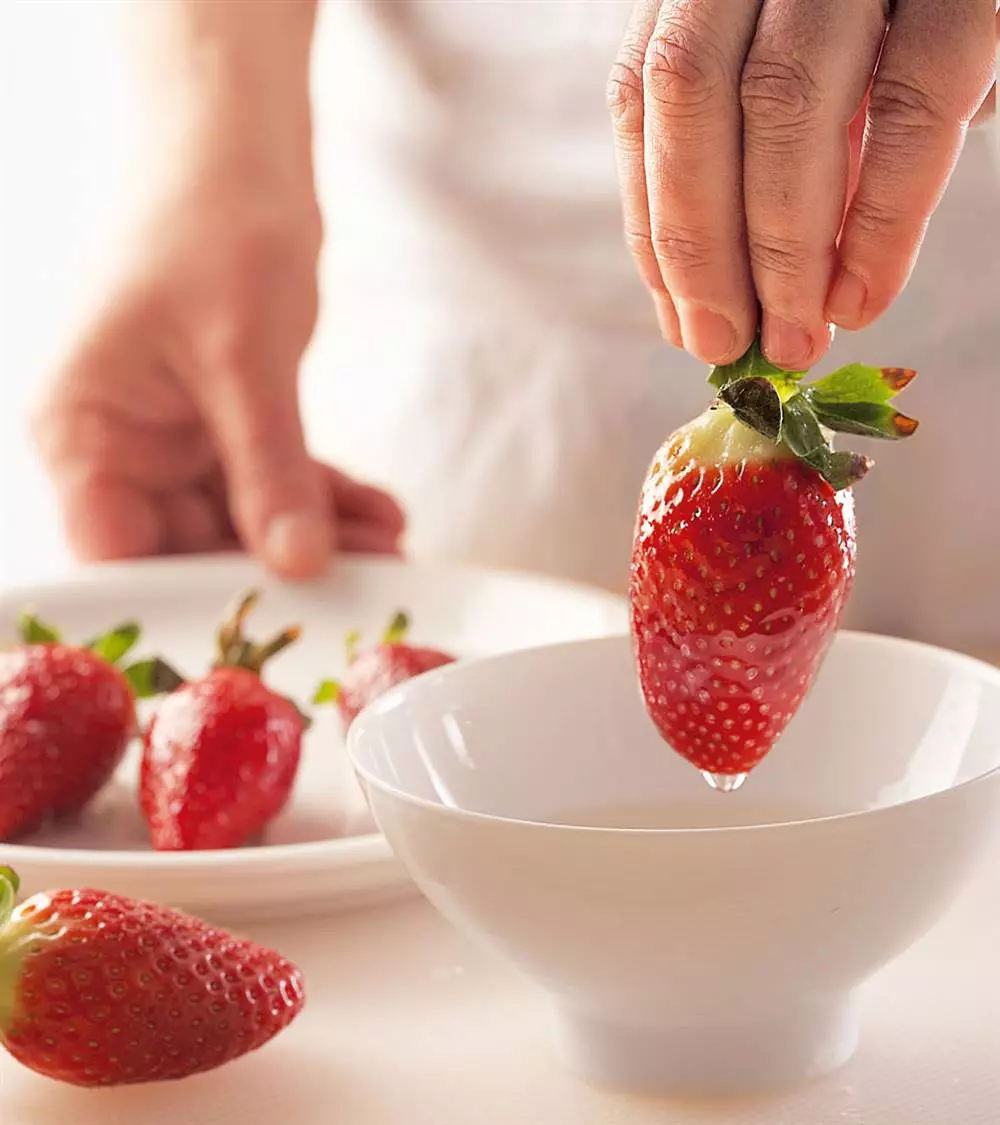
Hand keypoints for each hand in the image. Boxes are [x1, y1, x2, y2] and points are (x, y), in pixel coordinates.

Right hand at [32, 169, 404, 578]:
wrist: (235, 151)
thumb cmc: (212, 224)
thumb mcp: (244, 358)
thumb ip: (270, 469)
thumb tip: (297, 564)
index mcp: (83, 430)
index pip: (118, 553)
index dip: (189, 600)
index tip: (272, 628)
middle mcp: (117, 445)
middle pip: (190, 547)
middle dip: (279, 569)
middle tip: (366, 590)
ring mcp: (171, 438)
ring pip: (245, 519)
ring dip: (318, 537)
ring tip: (390, 551)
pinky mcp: (221, 424)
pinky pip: (273, 481)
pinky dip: (323, 498)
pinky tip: (378, 516)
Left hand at [609, 0, 996, 368]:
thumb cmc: (881, 19)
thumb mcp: (796, 64)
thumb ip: (757, 141)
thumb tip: (731, 294)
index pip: (645, 96)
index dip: (657, 224)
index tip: (682, 321)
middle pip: (694, 97)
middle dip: (702, 248)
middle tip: (727, 348)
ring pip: (783, 102)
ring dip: (780, 250)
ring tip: (794, 340)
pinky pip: (913, 102)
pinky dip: (882, 219)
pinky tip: (861, 297)